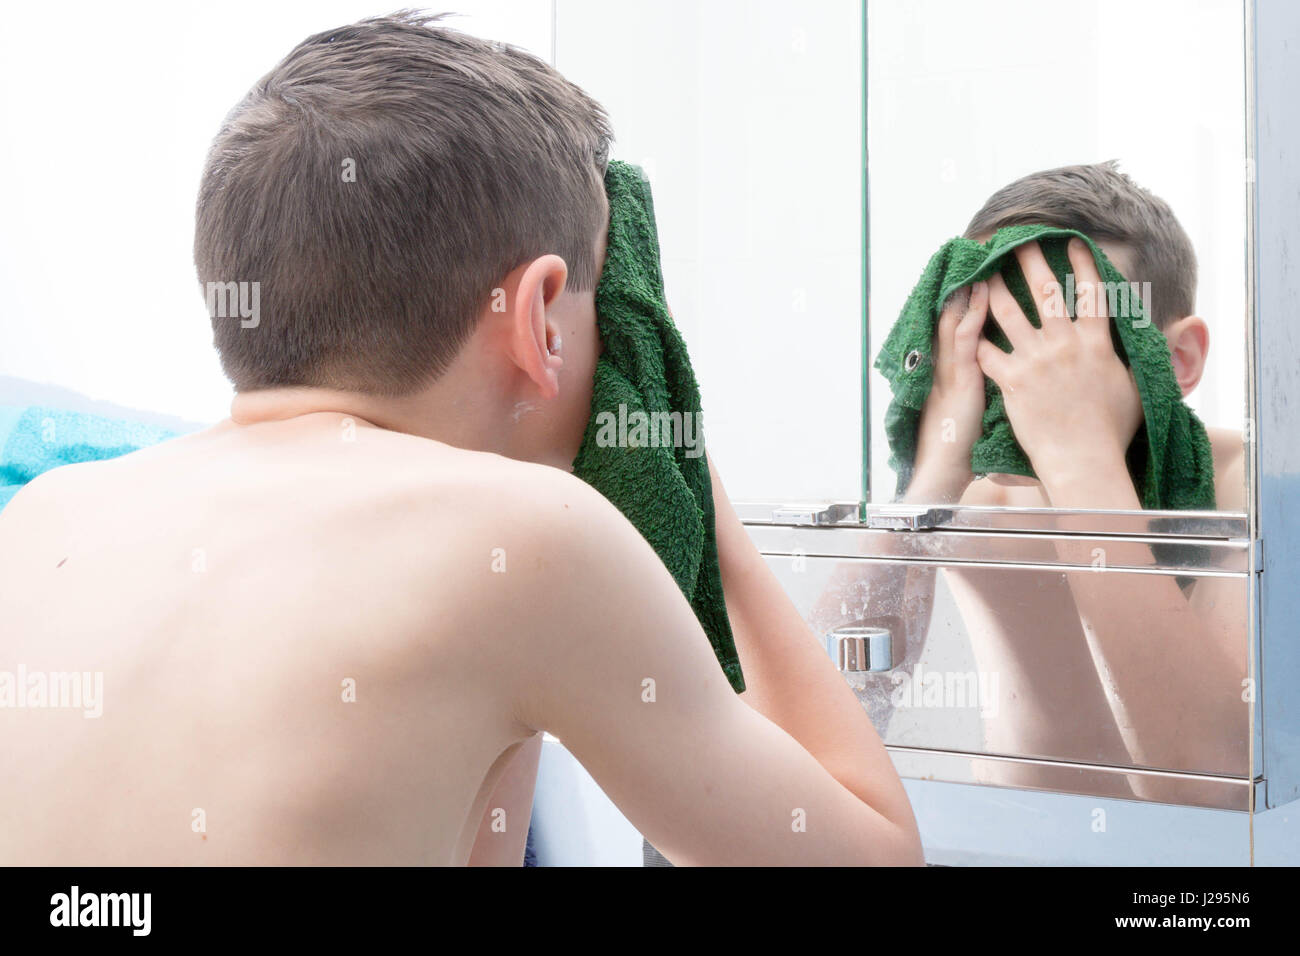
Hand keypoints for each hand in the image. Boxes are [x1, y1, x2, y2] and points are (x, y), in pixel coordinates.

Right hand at [909, 281, 989, 501]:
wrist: (944, 470)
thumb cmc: (961, 450)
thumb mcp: (968, 414)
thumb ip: (976, 392)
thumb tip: (995, 381)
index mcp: (949, 373)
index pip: (955, 329)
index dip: (962, 303)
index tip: (974, 279)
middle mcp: (945, 367)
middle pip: (953, 318)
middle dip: (963, 290)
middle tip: (976, 260)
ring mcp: (951, 371)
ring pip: (958, 321)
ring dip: (970, 293)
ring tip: (983, 264)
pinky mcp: (961, 380)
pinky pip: (967, 340)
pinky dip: (973, 315)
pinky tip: (982, 293)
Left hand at [975, 240, 1143, 489]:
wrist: (1083, 458)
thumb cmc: (1113, 431)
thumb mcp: (1135, 387)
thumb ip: (1137, 360)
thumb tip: (1163, 345)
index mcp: (1097, 343)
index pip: (1092, 292)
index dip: (1082, 263)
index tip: (1072, 241)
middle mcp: (1065, 344)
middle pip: (1046, 291)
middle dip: (1030, 260)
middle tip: (1018, 241)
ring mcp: (1036, 359)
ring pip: (1010, 313)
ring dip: (995, 290)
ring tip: (983, 274)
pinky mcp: (1012, 379)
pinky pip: (987, 351)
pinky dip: (976, 338)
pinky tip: (965, 325)